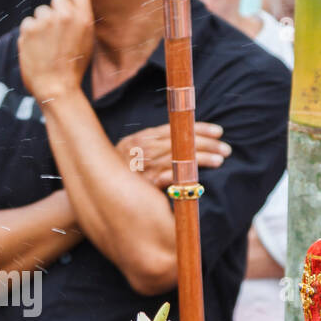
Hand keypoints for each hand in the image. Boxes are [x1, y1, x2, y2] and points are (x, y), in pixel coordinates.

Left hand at [18, 0, 94, 103]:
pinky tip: (35, 49)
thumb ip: (79, 20)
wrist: (56, 88)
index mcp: (84, 18)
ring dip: (40, 25)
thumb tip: (70, 4)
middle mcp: (66, 16)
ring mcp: (46, 21)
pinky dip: (28, 35)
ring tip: (45, 46)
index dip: (71, 0)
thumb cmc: (72, 68)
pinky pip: (27, 23)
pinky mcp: (30, 28)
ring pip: (40, 12)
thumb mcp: (86, 42)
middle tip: (55, 35)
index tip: (67, 12)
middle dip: (54, 13)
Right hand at [114, 122, 231, 189]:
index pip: (175, 128)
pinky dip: (185, 177)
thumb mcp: (130, 152)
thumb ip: (151, 146)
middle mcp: (143, 149)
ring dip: (202, 158)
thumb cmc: (117, 173)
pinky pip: (170, 178)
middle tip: (226, 147)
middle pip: (180, 141)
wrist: (95, 192)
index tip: (218, 131)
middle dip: (206, 143)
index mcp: (141, 138)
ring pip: (179, 158)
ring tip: (221, 159)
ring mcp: (144, 166)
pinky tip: (200, 179)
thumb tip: (178, 142)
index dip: (198, 129)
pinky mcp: (145, 185)